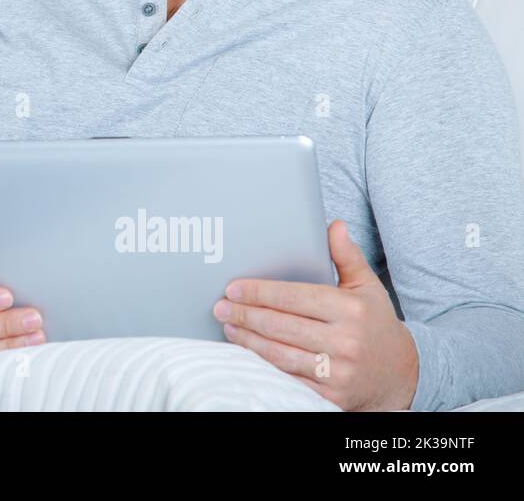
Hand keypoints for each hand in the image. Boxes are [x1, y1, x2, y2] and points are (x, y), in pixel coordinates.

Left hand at [212, 219, 418, 410]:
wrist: (402, 374)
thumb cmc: (376, 324)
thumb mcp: (367, 287)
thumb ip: (347, 256)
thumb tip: (335, 225)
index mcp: (352, 310)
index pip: (295, 297)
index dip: (260, 293)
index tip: (234, 288)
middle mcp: (346, 341)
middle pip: (282, 326)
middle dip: (246, 315)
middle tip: (220, 306)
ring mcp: (338, 372)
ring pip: (280, 354)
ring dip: (248, 340)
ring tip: (228, 325)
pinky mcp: (331, 397)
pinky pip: (288, 378)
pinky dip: (264, 365)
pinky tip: (247, 352)